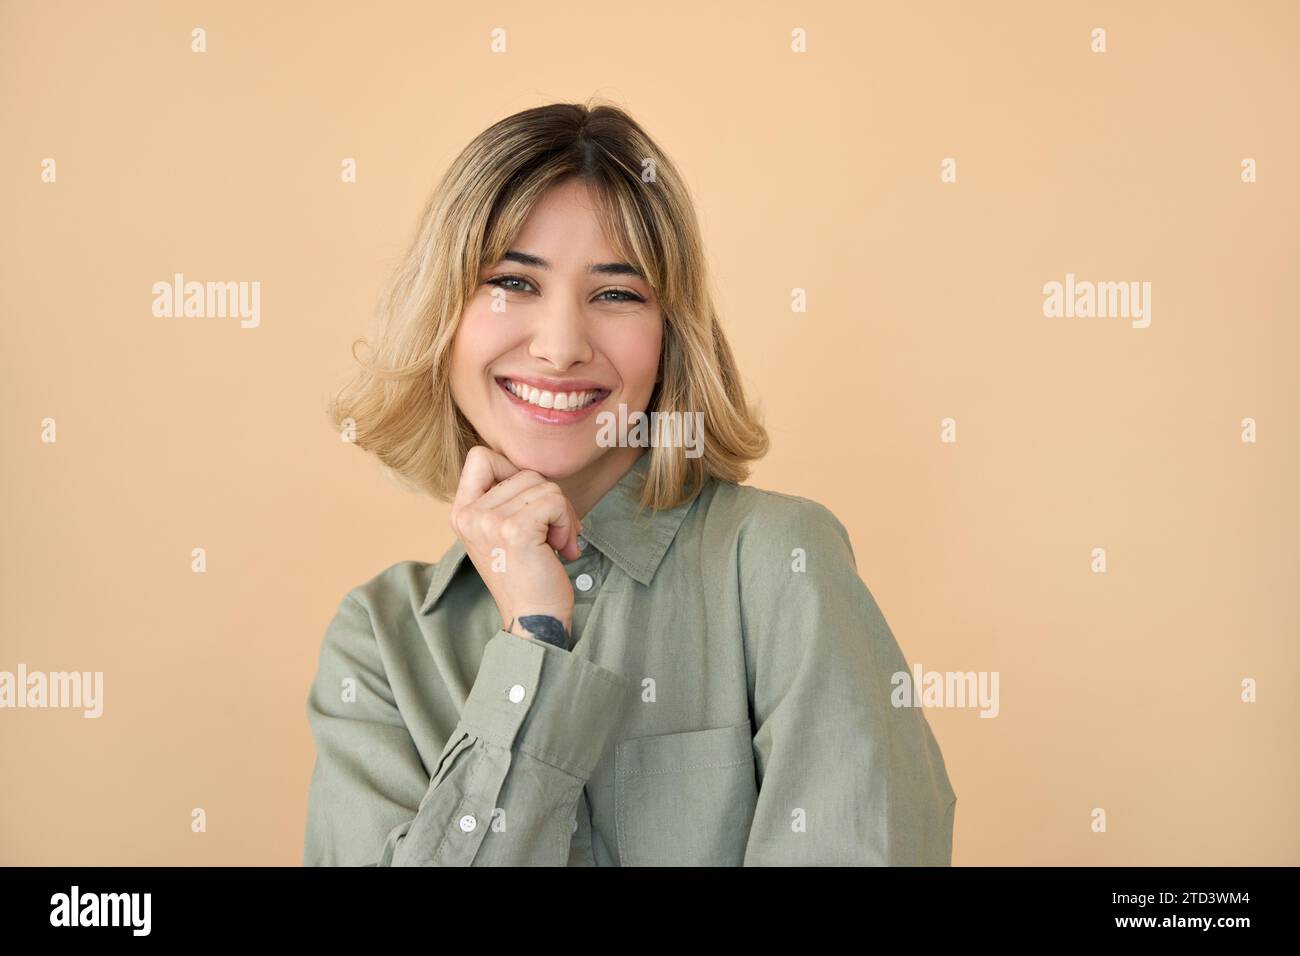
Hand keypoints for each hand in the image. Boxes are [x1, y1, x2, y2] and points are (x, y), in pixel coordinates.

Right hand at [449, 445, 579, 635]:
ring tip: (556, 544)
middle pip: (524, 472)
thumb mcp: (502, 532)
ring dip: (562, 514)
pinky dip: (567, 523)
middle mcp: (469, 514)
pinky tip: (561, 548)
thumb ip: (506, 499)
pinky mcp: (515, 530)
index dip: (514, 471)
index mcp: (461, 512)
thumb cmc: (526, 576)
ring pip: (544, 485)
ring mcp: (489, 521)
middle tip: (552, 532)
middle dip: (549, 499)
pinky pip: (554, 502)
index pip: (481, 457)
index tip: (528, 503)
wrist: (533, 619)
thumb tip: (536, 471)